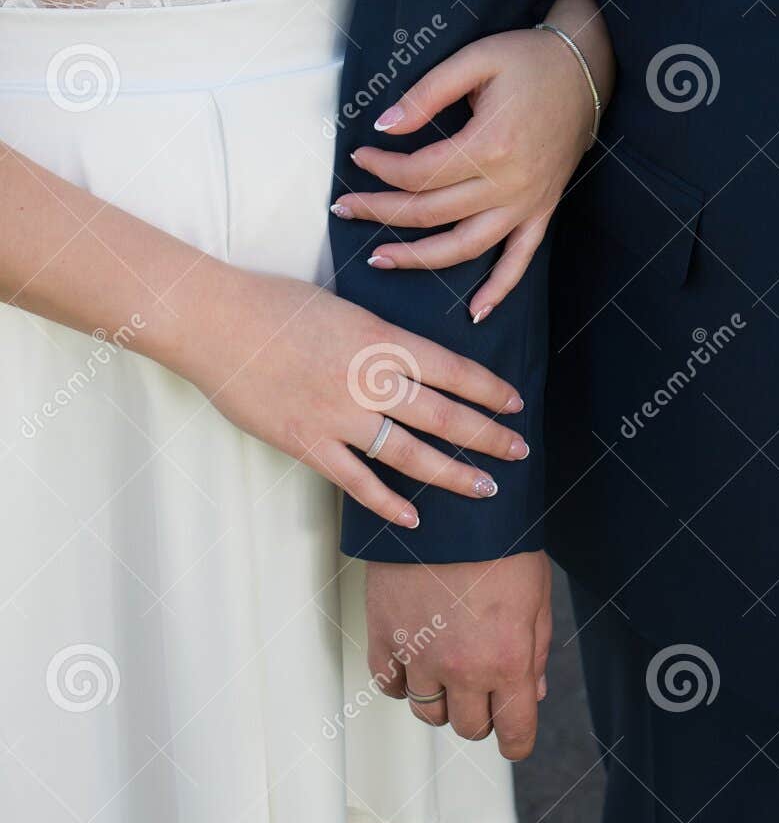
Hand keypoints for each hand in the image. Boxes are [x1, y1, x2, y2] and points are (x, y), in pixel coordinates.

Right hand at [171, 267, 527, 528]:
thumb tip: (410, 360)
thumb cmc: (275, 304)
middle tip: (519, 450)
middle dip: (488, 436)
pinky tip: (413, 517)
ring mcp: (337, 415)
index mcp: (380, 339)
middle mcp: (367, 380)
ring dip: (453, 473)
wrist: (214, 321)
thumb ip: (379, 339)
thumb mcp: (344, 308)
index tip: (515, 404)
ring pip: (410, 454)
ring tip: (486, 488)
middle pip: (443, 415)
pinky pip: (356, 480)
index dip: (489, 391)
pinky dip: (387, 501)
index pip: (452, 370)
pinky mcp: (306, 442)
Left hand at [332, 27, 595, 320]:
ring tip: (379, 258)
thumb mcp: (475, 60)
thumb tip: (383, 126)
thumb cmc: (529, 59)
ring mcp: (528, 202)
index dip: (381, 168)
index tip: (359, 156)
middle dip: (380, 211)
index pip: (419, 172)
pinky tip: (474, 312)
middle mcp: (510, 183)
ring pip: (465, 246)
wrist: (587, 70)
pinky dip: (499, 289)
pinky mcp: (543, 210)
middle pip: (431, 213)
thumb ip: (426, 94)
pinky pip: (520, 260)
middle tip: (343, 208)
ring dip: (419, 259)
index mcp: (490, 145)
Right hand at [365, 552, 551, 758]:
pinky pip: (389, 684)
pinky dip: (403, 681)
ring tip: (451, 670)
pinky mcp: (386, 636)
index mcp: (508, 660)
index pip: (514, 733)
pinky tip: (417, 662)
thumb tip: (533, 692)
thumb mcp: (536, 595)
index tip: (515, 736)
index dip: (518, 740)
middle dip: (483, 714)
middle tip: (486, 689)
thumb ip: (535, 650)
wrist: (448, 503)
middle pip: (469, 727)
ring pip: (427, 712)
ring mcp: (420, 655)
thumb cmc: (499, 540)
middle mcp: (462, 668)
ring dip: (443, 699)